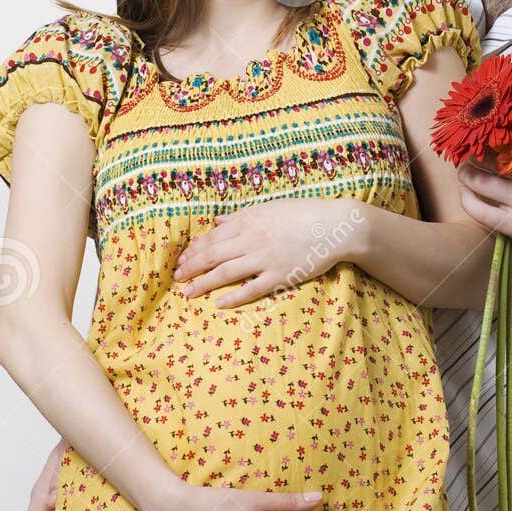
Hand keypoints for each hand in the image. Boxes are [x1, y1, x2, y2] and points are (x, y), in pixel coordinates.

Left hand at [172, 199, 362, 308]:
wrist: (335, 227)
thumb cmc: (303, 214)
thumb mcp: (269, 207)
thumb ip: (240, 216)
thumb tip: (216, 221)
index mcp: (248, 221)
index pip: (212, 237)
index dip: (193, 250)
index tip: (181, 260)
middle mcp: (252, 240)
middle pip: (212, 255)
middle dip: (191, 268)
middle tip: (176, 278)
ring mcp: (265, 259)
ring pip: (225, 273)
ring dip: (203, 283)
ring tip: (187, 293)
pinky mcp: (280, 276)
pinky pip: (252, 289)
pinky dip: (234, 297)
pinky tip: (219, 303)